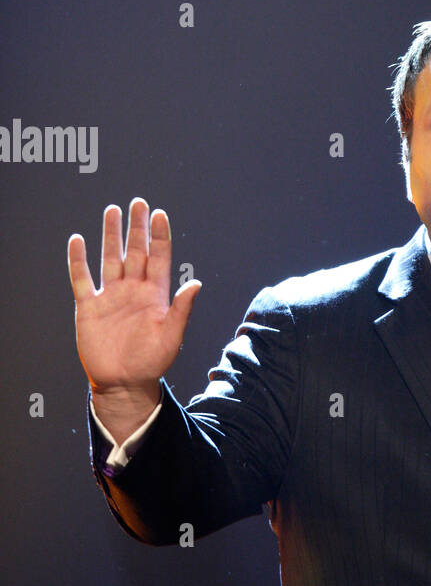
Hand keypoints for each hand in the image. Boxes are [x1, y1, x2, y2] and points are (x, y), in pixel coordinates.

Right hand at [68, 198, 199, 437]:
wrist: (125, 383)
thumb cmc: (152, 362)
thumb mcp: (171, 336)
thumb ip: (181, 309)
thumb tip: (196, 283)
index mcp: (156, 294)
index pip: (159, 257)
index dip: (159, 236)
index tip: (159, 214)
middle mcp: (134, 290)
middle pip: (135, 251)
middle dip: (137, 228)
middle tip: (138, 202)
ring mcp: (111, 296)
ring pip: (110, 258)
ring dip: (111, 236)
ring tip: (113, 211)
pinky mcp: (90, 307)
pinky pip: (82, 278)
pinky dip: (79, 260)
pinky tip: (78, 240)